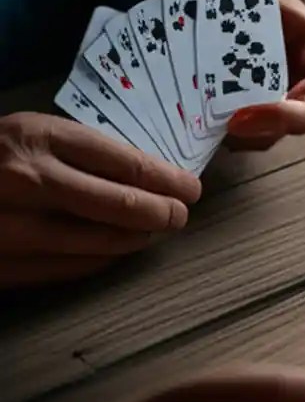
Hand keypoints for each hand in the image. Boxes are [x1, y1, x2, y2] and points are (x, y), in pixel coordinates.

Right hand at [0, 112, 200, 284]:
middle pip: (121, 205)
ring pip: (101, 242)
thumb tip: (142, 174)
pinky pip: (69, 267)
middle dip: (162, 212)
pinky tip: (113, 250)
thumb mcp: (28, 134)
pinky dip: (101, 259)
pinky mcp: (5, 263)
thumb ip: (77, 151)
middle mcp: (29, 180)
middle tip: (179, 215)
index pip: (125, 163)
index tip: (189, 188)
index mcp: (40, 137)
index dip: (167, 180)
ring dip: (136, 239)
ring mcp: (14, 226)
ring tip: (150, 232)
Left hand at [165, 0, 304, 150]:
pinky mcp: (249, 103)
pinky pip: (246, 130)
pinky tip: (199, 117)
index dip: (301, 115)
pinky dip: (224, 131)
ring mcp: (277, 92)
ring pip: (274, 133)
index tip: (249, 114)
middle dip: (264, 129)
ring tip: (206, 119)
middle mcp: (303, 74)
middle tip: (224, 124)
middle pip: (302, 122)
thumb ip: (235, 17)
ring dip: (242, 135)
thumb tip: (218, 51)